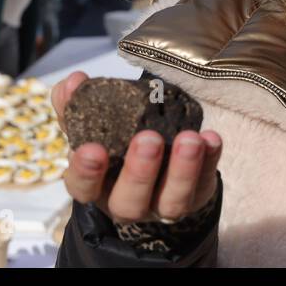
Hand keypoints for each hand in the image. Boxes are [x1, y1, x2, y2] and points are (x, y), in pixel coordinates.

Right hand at [51, 71, 221, 226]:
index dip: (87, 171)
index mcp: (96, 186)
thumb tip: (74, 81)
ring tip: (190, 140)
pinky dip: (209, 161)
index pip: (83, 187)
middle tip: (149, 139)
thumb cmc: (114, 145)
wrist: (153, 171)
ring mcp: (162, 204)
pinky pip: (204, 183)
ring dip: (182, 170)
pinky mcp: (194, 196)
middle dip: (140, 171)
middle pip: (130, 200)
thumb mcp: (90, 127)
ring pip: (172, 200)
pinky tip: (211, 139)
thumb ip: (74, 105)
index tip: (92, 149)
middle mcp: (127, 202)